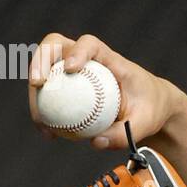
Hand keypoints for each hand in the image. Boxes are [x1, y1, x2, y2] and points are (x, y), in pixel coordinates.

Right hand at [27, 33, 182, 149]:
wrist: (148, 109)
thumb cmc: (149, 109)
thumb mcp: (145, 123)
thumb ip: (124, 133)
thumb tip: (96, 142)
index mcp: (110, 59)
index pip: (90, 44)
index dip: (78, 51)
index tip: (71, 69)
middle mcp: (87, 59)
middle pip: (55, 46)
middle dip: (40, 59)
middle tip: (37, 85)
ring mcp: (73, 71)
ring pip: (46, 72)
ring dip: (37, 94)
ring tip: (42, 124)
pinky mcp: (67, 86)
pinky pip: (50, 95)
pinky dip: (45, 111)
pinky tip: (49, 134)